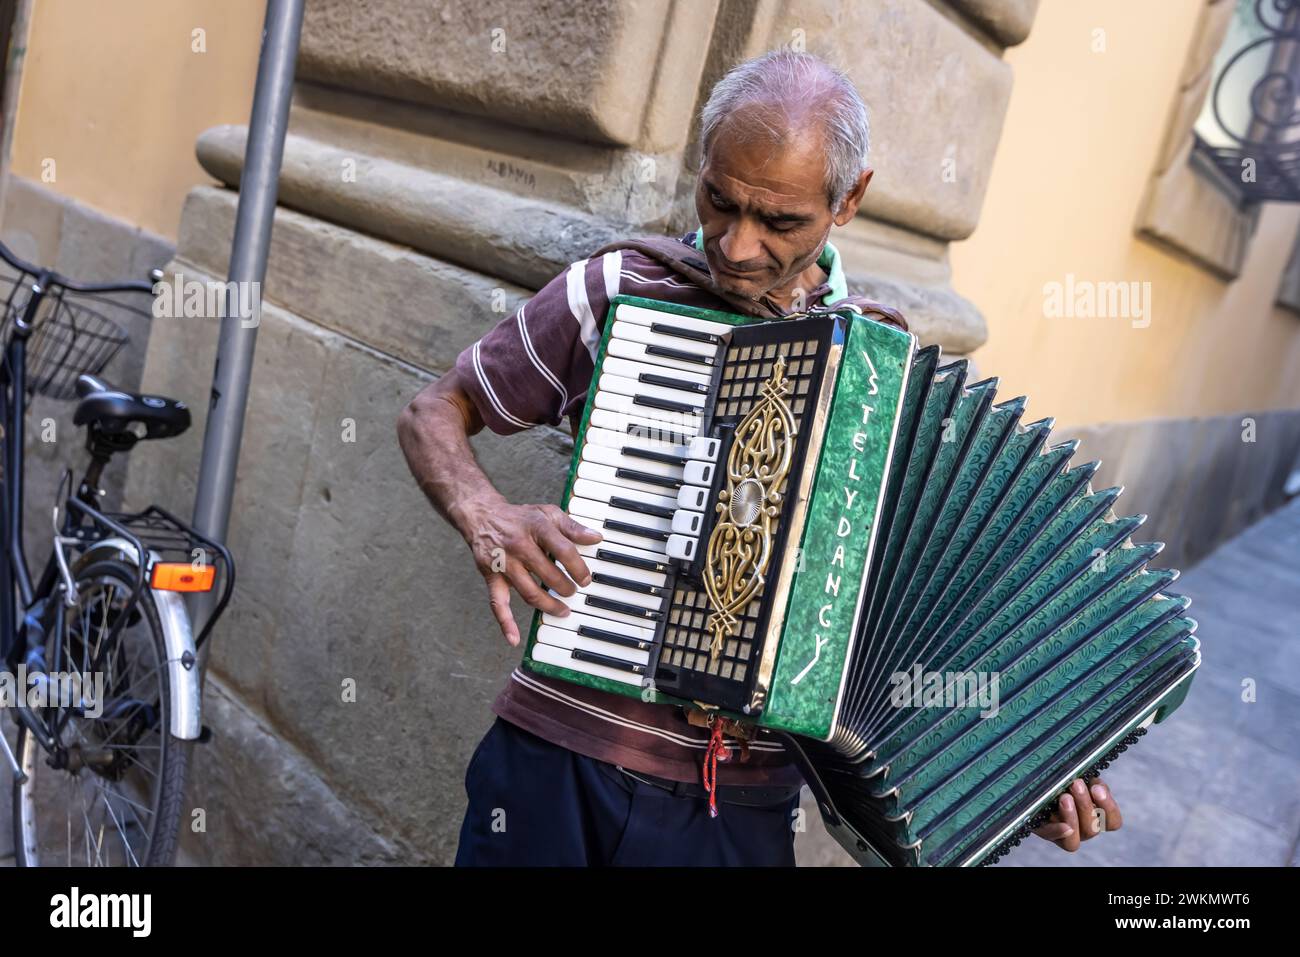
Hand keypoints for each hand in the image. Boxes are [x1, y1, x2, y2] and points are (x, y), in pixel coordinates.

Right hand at [461, 500, 601, 645]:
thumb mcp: (547, 513)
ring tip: (562, 610)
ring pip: (529, 592)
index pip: (563, 550)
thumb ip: (572, 526)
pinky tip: (514, 639)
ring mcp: (504, 564)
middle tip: (573, 593)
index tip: (585, 580)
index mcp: (537, 527)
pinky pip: (497, 603)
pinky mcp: (491, 577)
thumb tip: (595, 538)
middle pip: (548, 574)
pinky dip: (505, 623)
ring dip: (548, 605)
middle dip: (565, 588)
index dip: (578, 568)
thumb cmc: (520, 517)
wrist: (482, 516)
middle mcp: (519, 546)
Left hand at [1032, 776, 1122, 851]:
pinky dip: (1056, 831)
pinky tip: (1061, 824)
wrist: (1036, 785)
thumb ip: (1089, 781)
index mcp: (1096, 817)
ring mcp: (1064, 835)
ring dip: (1071, 815)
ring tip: (1064, 796)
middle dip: (1085, 804)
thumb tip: (1094, 783)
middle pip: (1092, 828)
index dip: (1108, 808)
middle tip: (1076, 784)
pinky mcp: (1044, 832)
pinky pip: (1051, 836)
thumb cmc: (1064, 779)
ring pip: (1075, 838)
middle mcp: (1083, 830)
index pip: (1112, 822)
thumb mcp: (1079, 776)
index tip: (1097, 788)